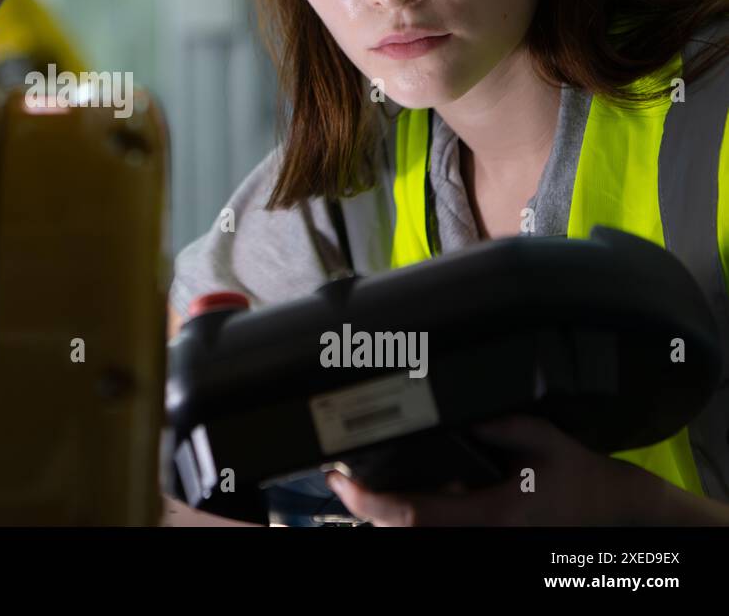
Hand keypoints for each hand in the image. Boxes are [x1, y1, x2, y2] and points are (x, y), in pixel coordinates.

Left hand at [323, 415, 725, 525]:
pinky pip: (439, 536)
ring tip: (364, 486)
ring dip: (389, 516)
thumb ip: (502, 423)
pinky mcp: (489, 542)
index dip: (368, 502)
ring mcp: (486, 546)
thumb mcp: (543, 439)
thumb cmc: (580, 477)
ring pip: (420, 539)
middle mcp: (484, 538)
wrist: (615, 512)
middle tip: (344, 480)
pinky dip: (415, 520)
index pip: (413, 515)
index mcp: (491, 515)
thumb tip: (459, 410)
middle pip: (404, 534)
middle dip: (369, 509)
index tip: (340, 482)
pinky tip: (404, 497)